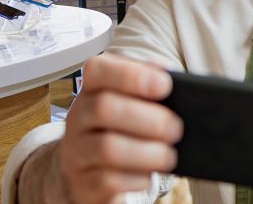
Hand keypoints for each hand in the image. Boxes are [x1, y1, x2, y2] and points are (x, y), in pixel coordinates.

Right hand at [58, 53, 182, 203]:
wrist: (92, 169)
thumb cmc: (123, 126)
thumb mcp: (132, 100)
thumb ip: (150, 83)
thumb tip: (174, 76)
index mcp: (92, 88)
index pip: (97, 70)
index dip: (130, 75)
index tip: (165, 85)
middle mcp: (78, 116)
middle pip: (104, 108)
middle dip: (149, 119)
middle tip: (176, 128)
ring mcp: (76, 151)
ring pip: (108, 148)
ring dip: (148, 152)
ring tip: (169, 155)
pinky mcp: (83, 182)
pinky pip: (108, 180)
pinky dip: (136, 179)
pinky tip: (148, 175)